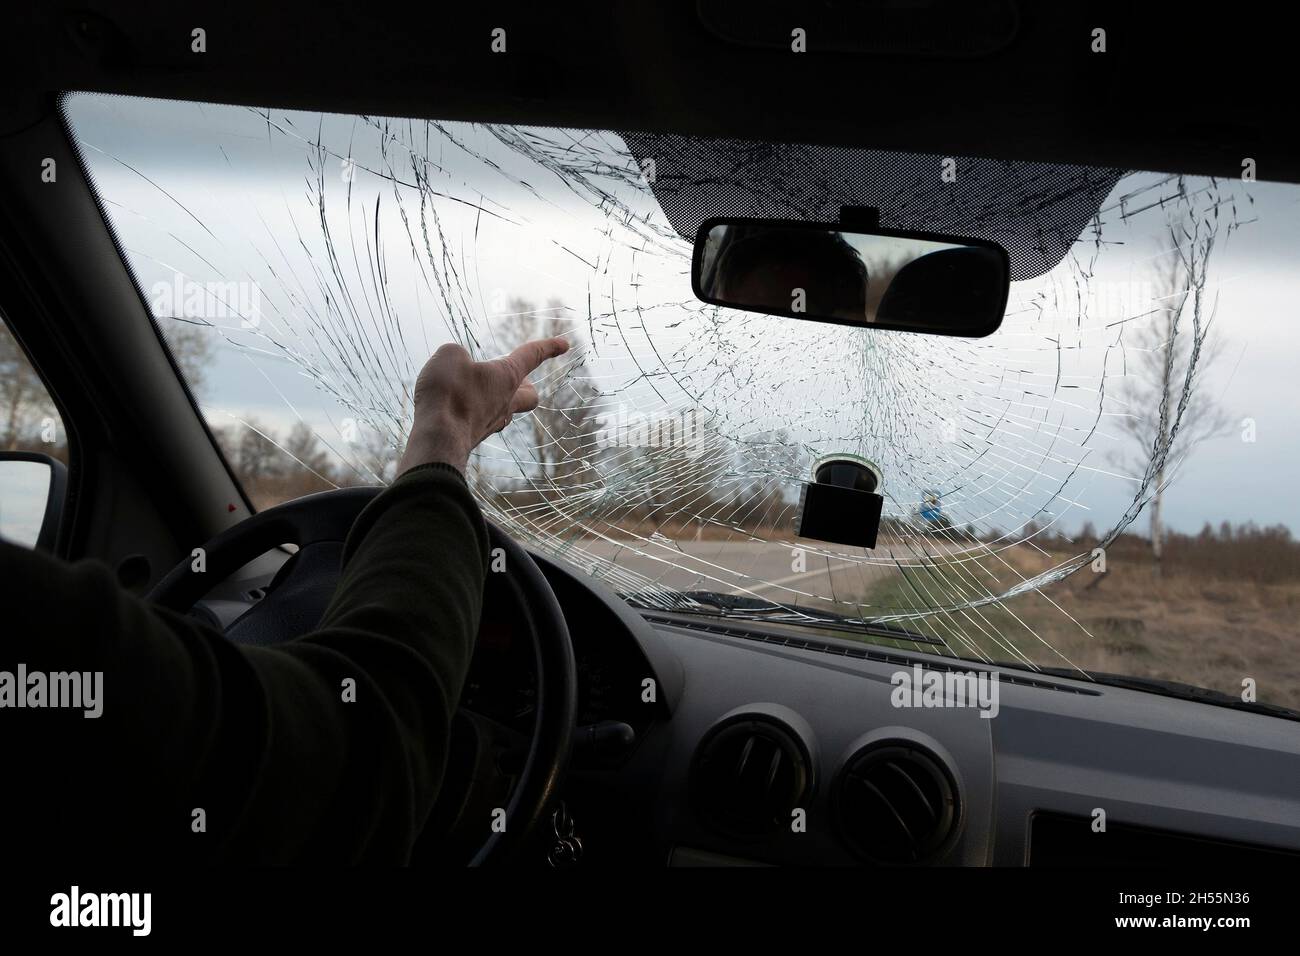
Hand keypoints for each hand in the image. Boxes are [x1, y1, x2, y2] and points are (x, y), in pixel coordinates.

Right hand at [397, 336, 570, 475]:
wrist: (437, 439)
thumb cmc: (448, 393)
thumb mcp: (449, 356)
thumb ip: (457, 355)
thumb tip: (457, 366)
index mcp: (507, 376)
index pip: (532, 355)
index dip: (548, 347)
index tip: (565, 344)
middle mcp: (505, 402)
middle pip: (529, 396)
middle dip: (525, 386)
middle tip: (517, 379)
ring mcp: (490, 423)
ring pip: (503, 411)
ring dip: (493, 399)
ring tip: (470, 389)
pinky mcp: (472, 437)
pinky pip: (478, 421)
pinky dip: (470, 412)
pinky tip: (451, 408)